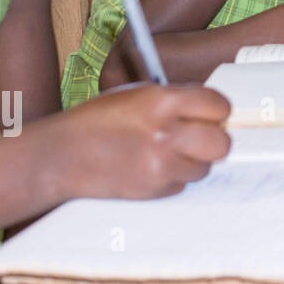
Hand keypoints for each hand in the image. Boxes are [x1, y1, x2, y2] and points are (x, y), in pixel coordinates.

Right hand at [47, 84, 230, 199]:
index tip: (213, 113)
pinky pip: (181, 185)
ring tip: (167, 152)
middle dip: (215, 140)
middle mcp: (165, 133)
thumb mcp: (137, 95)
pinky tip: (150, 166)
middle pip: (222, 143)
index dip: (218, 110)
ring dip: (192, 161)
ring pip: (204, 167)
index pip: (219, 105)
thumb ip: (176, 99)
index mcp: (162, 101)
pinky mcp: (152, 189)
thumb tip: (211, 109)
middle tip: (202, 137)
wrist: (61, 154)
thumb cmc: (98, 120)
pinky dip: (172, 178)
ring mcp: (159, 164)